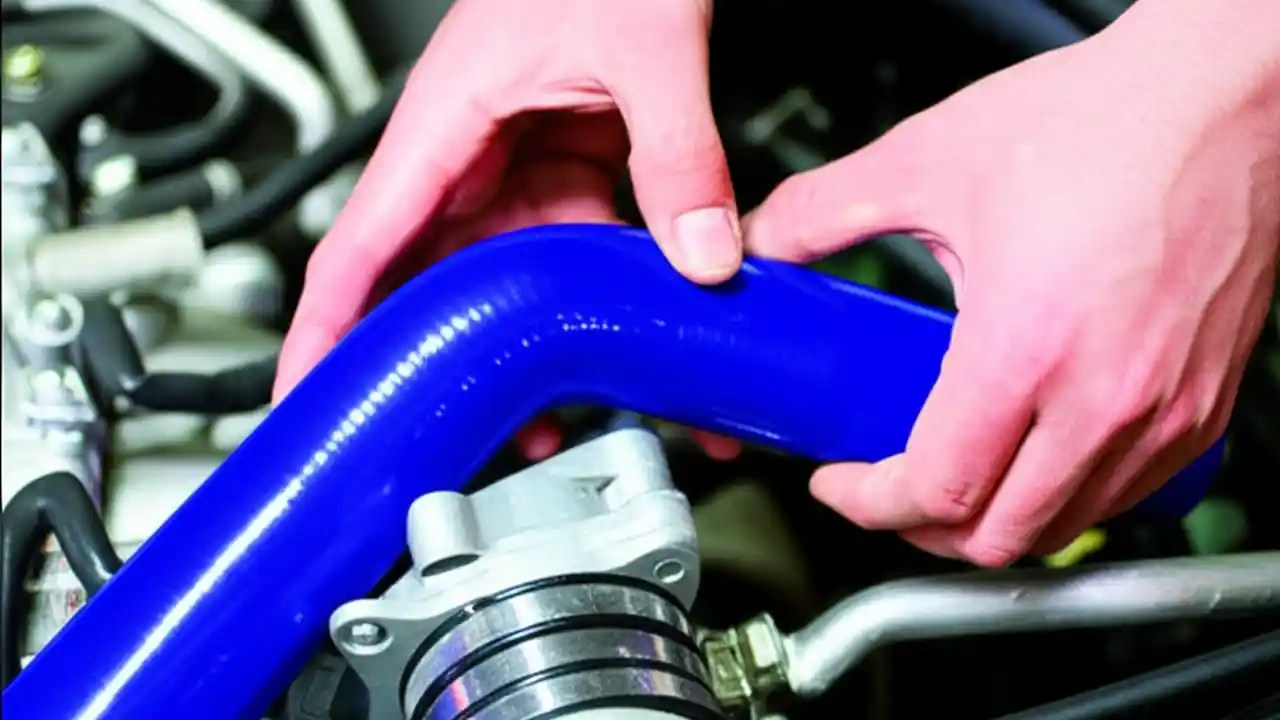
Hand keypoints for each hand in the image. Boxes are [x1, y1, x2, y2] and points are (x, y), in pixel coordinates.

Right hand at [275, 0, 740, 398]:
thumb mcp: (643, 44)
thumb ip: (676, 152)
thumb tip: (702, 254)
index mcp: (445, 122)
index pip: (361, 246)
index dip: (328, 331)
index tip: (311, 402)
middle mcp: (469, 151)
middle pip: (435, 279)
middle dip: (450, 362)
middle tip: (471, 439)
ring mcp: (518, 161)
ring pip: (509, 274)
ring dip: (536, 340)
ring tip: (568, 411)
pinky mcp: (569, 161)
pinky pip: (570, 243)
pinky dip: (593, 293)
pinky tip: (627, 334)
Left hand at [743, 9, 1279, 565]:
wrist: (1230, 92)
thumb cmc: (1110, 119)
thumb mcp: (931, 157)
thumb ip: (827, 207)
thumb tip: (770, 239)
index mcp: (1028, 349)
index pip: (938, 490)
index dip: (870, 505)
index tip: (841, 484)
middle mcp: (1107, 398)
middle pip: (999, 536)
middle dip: (923, 528)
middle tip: (887, 484)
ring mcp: (1168, 410)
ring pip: (1066, 527)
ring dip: (997, 520)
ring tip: (956, 470)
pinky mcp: (1209, 404)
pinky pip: (1130, 494)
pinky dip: (1068, 496)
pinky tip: (1034, 447)